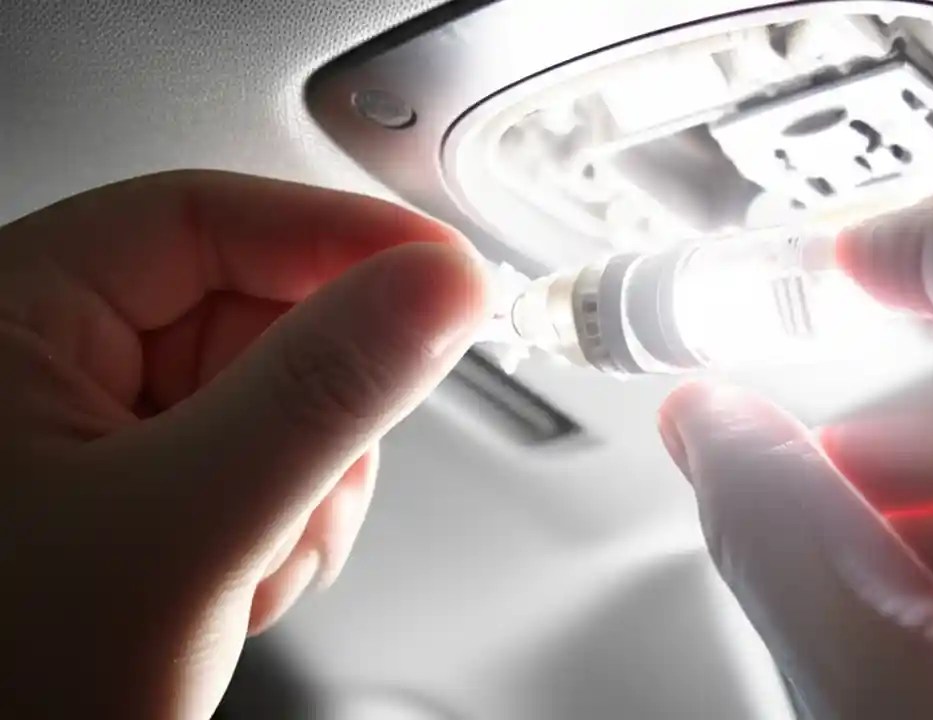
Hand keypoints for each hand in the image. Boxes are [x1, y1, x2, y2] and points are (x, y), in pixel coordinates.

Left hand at [0, 171, 485, 717]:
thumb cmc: (7, 684)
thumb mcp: (181, 528)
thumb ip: (318, 395)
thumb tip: (437, 288)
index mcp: (10, 318)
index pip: (204, 217)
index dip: (337, 240)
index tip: (446, 277)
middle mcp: (51, 361)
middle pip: (255, 311)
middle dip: (317, 410)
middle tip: (325, 479)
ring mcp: (98, 431)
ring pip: (276, 395)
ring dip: (306, 483)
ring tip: (255, 563)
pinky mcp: (144, 489)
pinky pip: (264, 460)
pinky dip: (288, 519)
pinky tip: (247, 578)